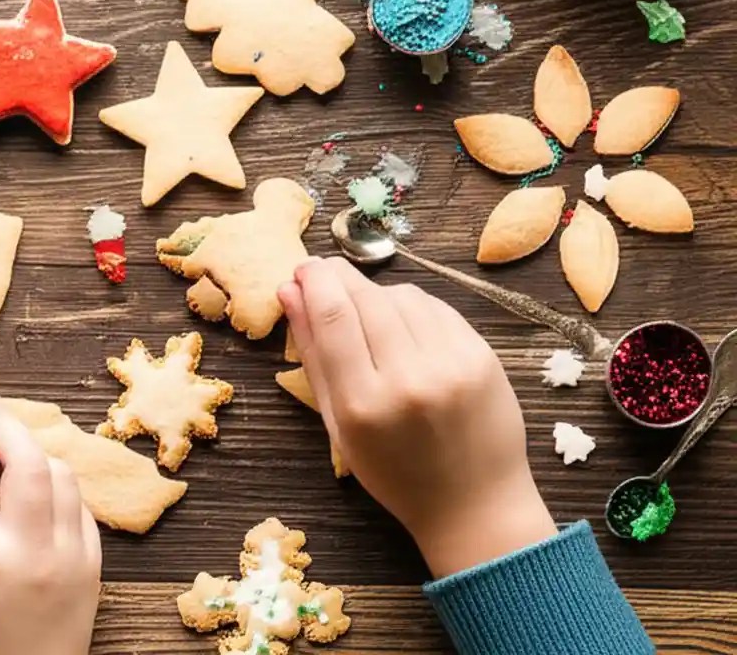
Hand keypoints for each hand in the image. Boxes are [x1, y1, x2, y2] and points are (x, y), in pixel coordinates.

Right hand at [0, 390, 101, 654]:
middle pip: (27, 458)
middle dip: (3, 420)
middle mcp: (29, 551)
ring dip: (33, 451)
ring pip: (61, 475)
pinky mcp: (92, 565)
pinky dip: (57, 485)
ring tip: (6, 445)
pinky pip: (80, 505)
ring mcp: (68, 556)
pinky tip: (35, 485)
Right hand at [278, 257, 555, 577]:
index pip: (333, 317)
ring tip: (366, 313)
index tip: (303, 269)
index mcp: (363, 405)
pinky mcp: (483, 355)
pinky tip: (402, 323)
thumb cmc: (394, 472)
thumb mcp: (339, 425)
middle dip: (340, 278)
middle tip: (324, 274)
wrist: (474, 503)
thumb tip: (290, 292)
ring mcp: (452, 364)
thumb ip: (313, 357)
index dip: (315, 281)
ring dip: (377, 294)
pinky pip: (436, 309)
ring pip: (403, 296)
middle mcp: (408, 379)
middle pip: (366, 299)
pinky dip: (412, 306)